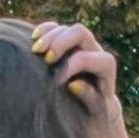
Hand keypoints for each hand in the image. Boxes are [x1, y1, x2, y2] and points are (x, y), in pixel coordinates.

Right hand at [29, 18, 123, 137]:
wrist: (95, 105)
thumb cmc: (95, 110)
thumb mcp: (95, 110)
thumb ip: (88, 97)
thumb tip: (73, 84)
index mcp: (106, 66)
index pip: (88, 57)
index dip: (71, 66)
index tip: (55, 81)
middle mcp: (95, 50)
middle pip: (80, 33)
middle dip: (60, 42)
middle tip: (45, 58)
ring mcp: (80, 44)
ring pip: (66, 29)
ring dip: (48, 36)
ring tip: (35, 50)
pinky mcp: (67, 42)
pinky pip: (55, 27)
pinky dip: (43, 29)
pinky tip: (32, 38)